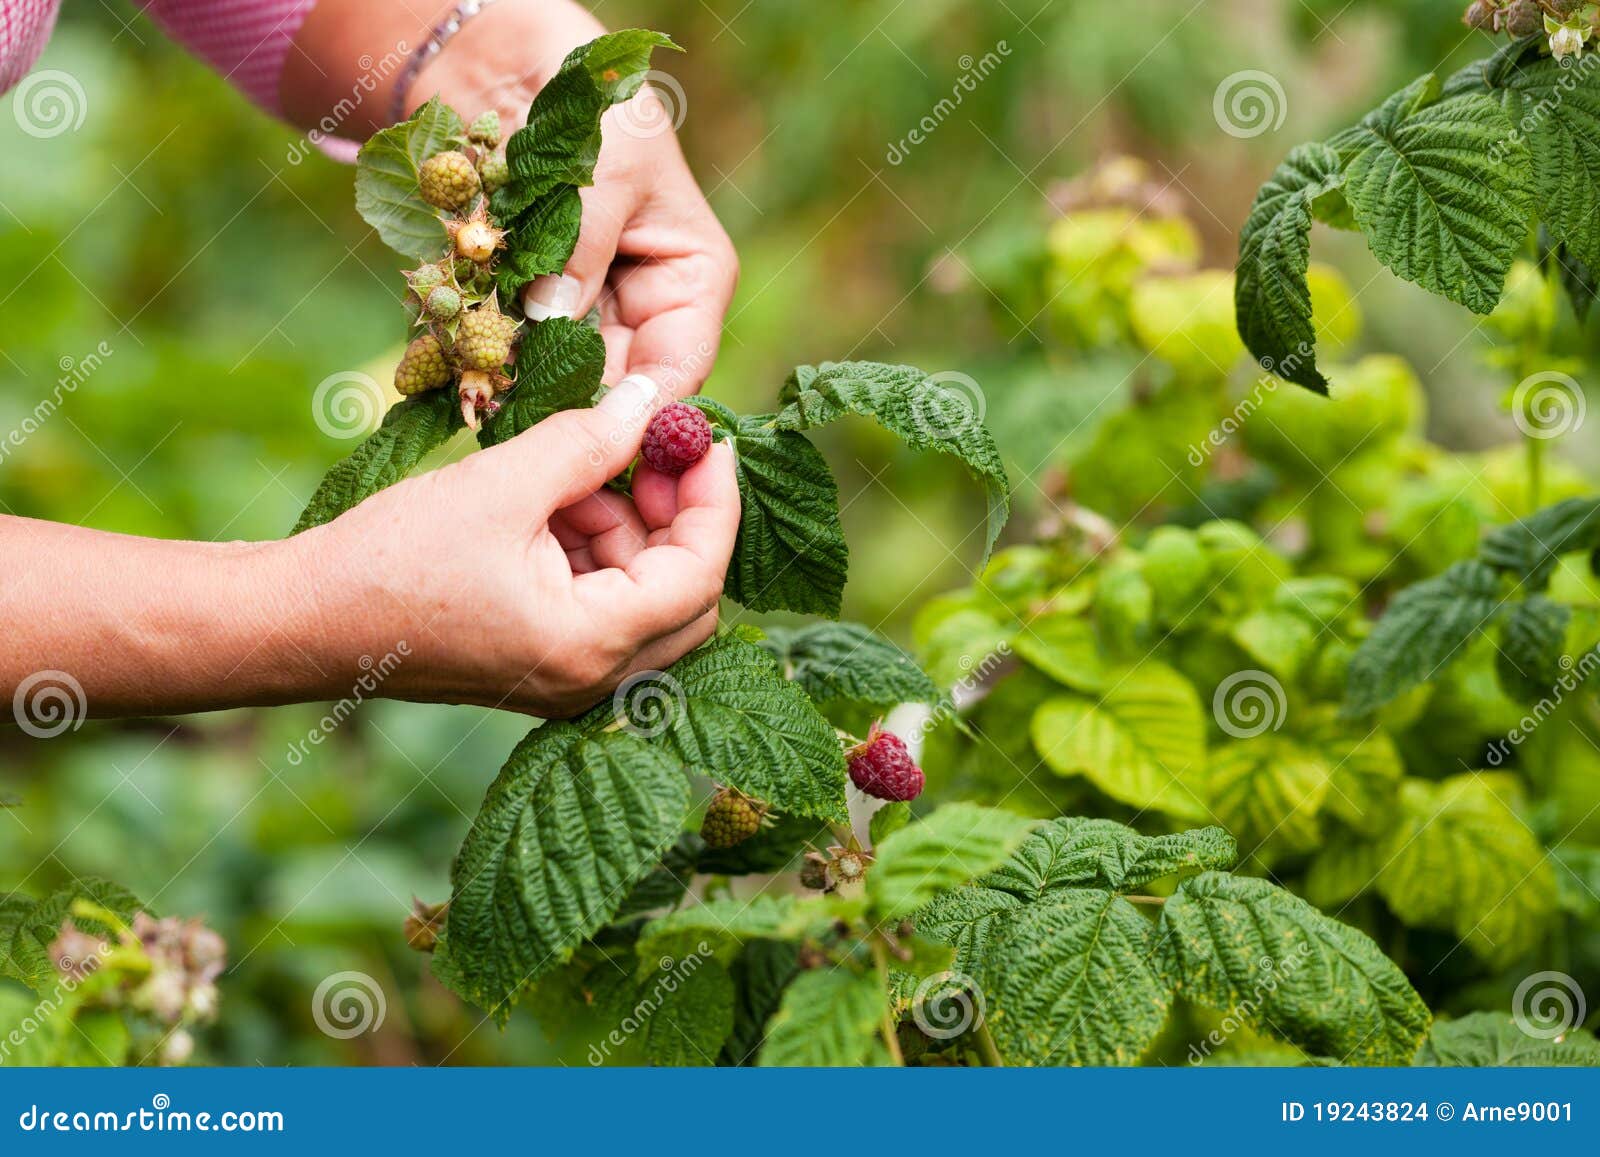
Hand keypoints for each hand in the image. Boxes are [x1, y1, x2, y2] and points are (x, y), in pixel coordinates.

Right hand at [294, 376, 738, 716]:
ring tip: (573, 471)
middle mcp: (591, 678)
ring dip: (628, 527)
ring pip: (644, 598)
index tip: (707, 436)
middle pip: (687, 597)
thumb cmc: (391, 559)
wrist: (303, 622)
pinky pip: (601, 607)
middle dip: (677, 517)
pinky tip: (552, 503)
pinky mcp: (541, 665)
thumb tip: (652, 401)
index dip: (715, 500)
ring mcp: (567, 680)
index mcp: (591, 645)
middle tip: (651, 449)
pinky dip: (594, 551)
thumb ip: (590, 441)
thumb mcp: (502, 484)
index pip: (701, 574)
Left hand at [405, 0, 739, 397]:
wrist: (527, 75)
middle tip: (519, 424)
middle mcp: (647, 310)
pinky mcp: (539, 308)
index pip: (676, 369)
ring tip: (488, 399)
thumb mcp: (604, 171)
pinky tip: (467, 366)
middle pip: (616, 385)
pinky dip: (495, 355)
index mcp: (692, 281)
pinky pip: (520, 347)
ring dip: (526, 385)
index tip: (592, 438)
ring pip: (564, 374)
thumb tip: (550, 321)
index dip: (639, 411)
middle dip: (570, 405)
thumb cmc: (597, 110)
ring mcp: (592, 312)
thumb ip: (580, 251)